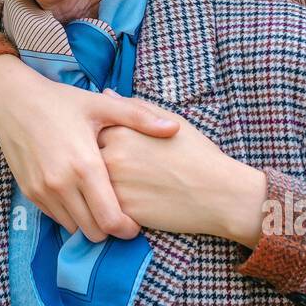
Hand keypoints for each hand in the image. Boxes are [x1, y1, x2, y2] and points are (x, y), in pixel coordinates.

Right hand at [0, 55, 179, 241]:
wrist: (13, 100)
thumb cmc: (61, 101)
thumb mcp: (101, 105)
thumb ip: (140, 118)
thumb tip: (174, 130)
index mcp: (85, 166)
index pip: (110, 220)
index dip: (126, 229)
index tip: (135, 223)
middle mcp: (62, 184)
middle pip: (94, 231)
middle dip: (110, 229)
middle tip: (120, 215)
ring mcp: (43, 190)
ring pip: (74, 228)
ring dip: (89, 223)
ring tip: (100, 205)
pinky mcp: (30, 192)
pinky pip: (56, 217)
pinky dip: (70, 214)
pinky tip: (79, 196)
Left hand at [98, 102, 268, 243]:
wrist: (218, 193)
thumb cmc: (196, 154)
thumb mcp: (168, 120)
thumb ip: (133, 108)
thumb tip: (105, 94)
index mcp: (120, 130)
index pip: (91, 132)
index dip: (102, 140)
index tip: (118, 147)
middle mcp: (111, 156)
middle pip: (87, 159)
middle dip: (99, 164)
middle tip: (126, 170)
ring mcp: (113, 186)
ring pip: (92, 185)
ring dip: (100, 186)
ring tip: (131, 186)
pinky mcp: (120, 212)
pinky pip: (103, 206)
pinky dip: (110, 205)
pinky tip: (132, 201)